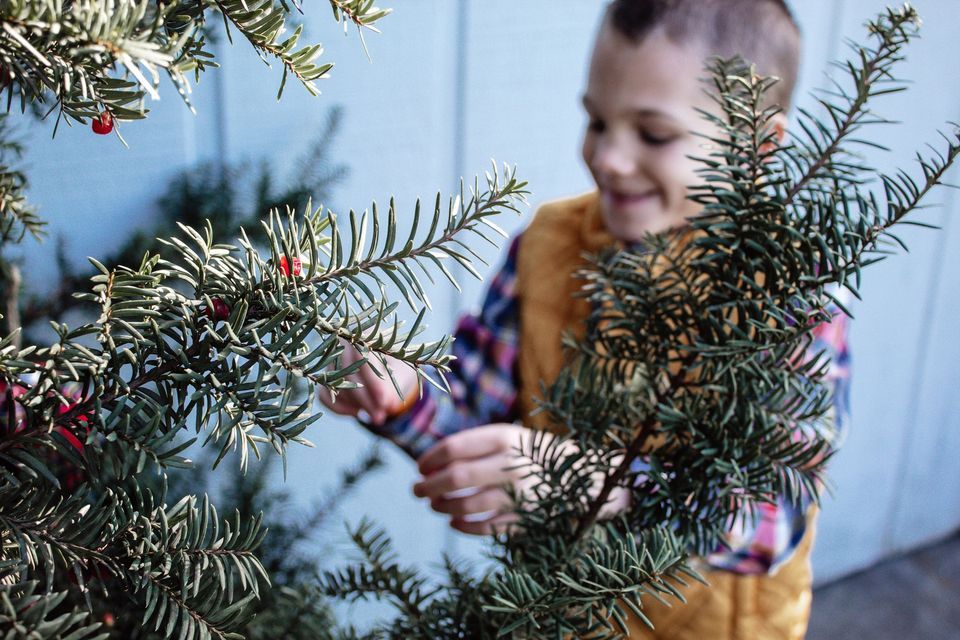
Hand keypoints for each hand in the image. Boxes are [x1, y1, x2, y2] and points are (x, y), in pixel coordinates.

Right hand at [318, 342, 417, 424]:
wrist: (387, 370)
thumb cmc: (397, 369)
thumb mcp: (401, 376)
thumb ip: (393, 387)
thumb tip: (386, 404)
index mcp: (365, 337)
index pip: (363, 357)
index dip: (373, 382)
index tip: (385, 402)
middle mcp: (343, 345)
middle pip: (348, 375)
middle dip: (365, 400)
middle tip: (380, 416)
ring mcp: (330, 362)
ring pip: (336, 387)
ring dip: (356, 405)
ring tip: (376, 415)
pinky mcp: (323, 379)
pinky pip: (325, 396)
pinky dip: (340, 408)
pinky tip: (358, 412)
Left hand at [413, 424, 531, 534]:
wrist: (577, 476)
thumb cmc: (527, 454)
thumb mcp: (505, 438)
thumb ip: (470, 448)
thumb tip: (426, 469)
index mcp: (503, 438)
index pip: (454, 448)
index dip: (430, 459)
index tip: (420, 467)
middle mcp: (512, 464)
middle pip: (457, 477)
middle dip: (429, 486)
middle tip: (416, 490)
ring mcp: (520, 493)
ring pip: (469, 505)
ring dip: (443, 507)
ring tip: (434, 505)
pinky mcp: (526, 518)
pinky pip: (486, 527)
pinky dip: (465, 526)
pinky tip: (454, 521)